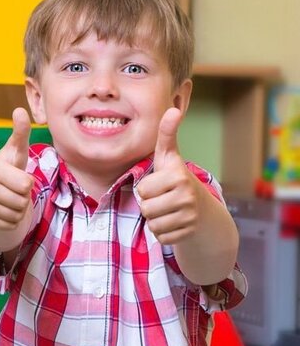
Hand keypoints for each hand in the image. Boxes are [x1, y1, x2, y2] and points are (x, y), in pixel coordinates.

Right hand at [0, 108, 33, 235]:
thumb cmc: (7, 168)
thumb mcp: (16, 151)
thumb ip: (20, 132)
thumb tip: (20, 110)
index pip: (26, 185)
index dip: (28, 183)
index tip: (18, 176)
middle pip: (22, 202)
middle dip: (24, 198)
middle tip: (15, 190)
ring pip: (16, 215)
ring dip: (19, 210)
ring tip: (10, 199)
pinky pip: (9, 225)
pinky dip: (11, 220)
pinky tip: (4, 210)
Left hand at [137, 107, 204, 243]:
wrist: (204, 212)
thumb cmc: (177, 180)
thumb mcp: (170, 157)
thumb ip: (166, 135)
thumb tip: (172, 109)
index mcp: (178, 176)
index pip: (142, 190)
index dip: (146, 189)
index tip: (160, 184)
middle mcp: (186, 195)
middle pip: (145, 208)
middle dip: (149, 206)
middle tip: (163, 199)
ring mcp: (190, 216)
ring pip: (152, 224)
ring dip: (155, 220)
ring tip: (168, 211)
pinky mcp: (189, 233)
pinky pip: (160, 237)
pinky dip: (163, 233)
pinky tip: (174, 223)